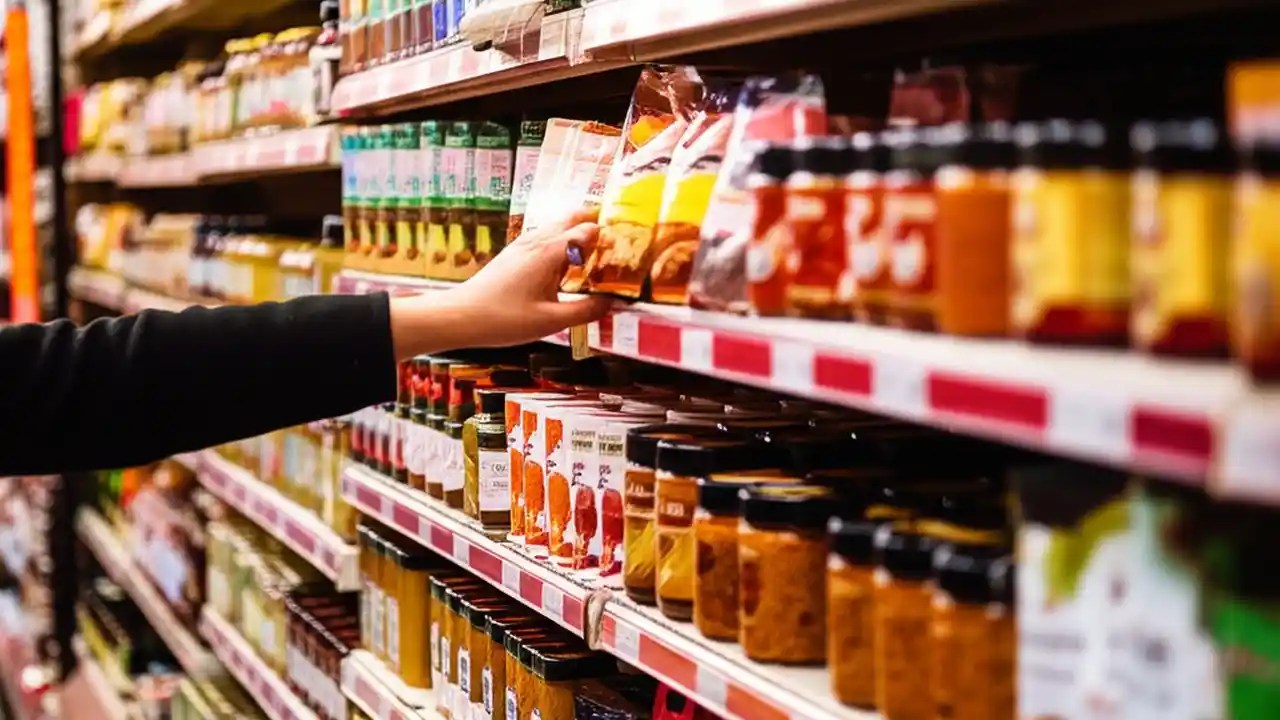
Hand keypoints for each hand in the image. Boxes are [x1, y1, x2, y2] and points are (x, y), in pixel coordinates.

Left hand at [389, 220, 612, 357]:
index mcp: (548, 253)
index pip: (588, 231)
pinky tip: (570, 265)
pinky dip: (564, 243)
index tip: (631, 246)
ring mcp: (524, 245)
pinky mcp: (516, 253)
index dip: (611, 236)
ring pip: (559, 226)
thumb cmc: (502, 320)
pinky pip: (547, 238)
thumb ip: (585, 311)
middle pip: (574, 218)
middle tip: (620, 240)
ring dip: (580, 233)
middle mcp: (537, 241)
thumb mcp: (549, 321)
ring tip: (600, 253)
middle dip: (598, 223)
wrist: (460, 316)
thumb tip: (613, 304)